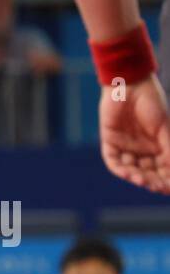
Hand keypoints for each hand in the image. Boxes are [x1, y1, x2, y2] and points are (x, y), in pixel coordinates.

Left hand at [98, 75, 169, 193]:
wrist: (130, 85)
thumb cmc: (151, 103)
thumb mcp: (164, 129)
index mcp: (157, 146)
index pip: (161, 169)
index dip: (165, 179)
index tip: (169, 188)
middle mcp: (141, 149)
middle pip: (146, 172)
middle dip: (151, 180)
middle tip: (156, 187)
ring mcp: (125, 147)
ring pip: (130, 169)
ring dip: (136, 176)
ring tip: (142, 180)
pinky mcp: (110, 142)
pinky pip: (113, 161)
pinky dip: (120, 168)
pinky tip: (128, 172)